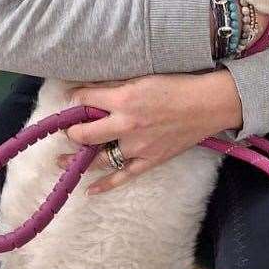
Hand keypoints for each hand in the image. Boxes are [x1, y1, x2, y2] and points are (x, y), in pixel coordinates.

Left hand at [58, 70, 241, 194]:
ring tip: (60, 160)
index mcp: (124, 100)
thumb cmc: (177, 86)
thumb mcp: (143, 78)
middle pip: (85, 133)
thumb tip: (91, 88)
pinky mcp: (149, 161)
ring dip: (77, 160)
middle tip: (66, 130)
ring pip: (99, 158)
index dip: (74, 99)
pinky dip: (105, 185)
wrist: (208, 104)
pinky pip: (122, 177)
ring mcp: (137, 147)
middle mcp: (126, 125)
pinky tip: (88, 190)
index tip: (71, 100)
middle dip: (71, 131)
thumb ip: (116, 86)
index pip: (86, 100)